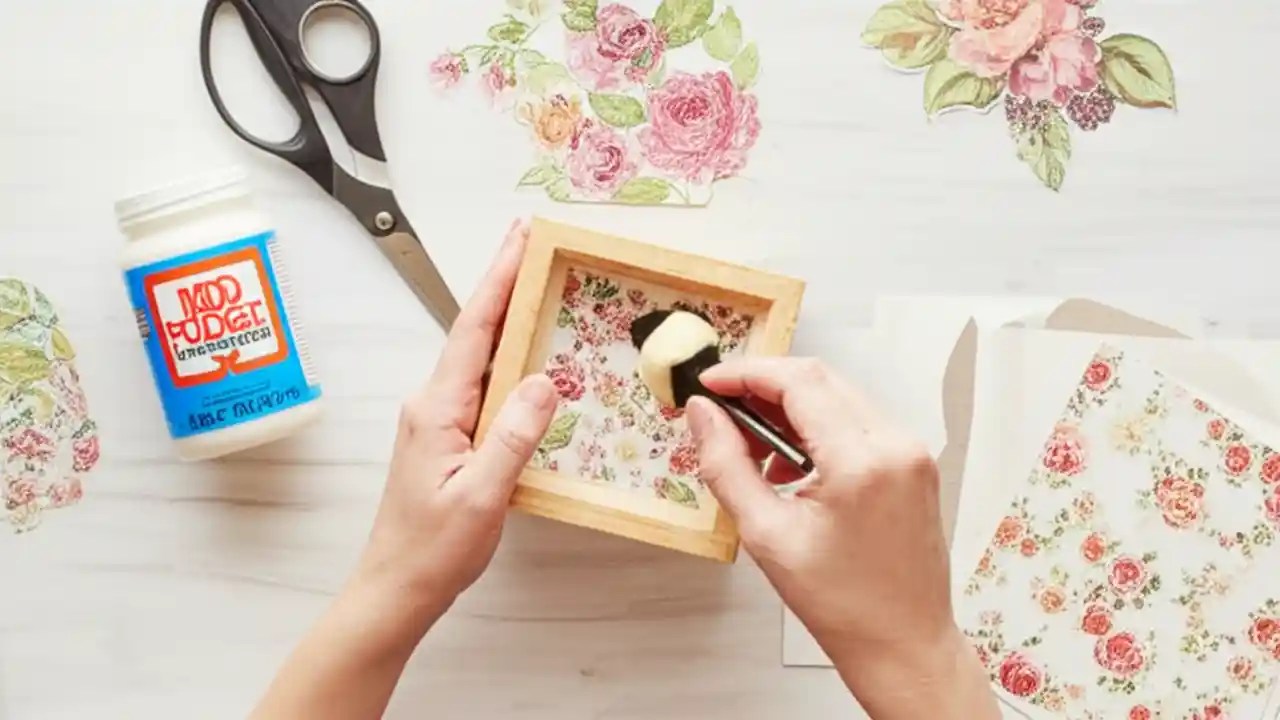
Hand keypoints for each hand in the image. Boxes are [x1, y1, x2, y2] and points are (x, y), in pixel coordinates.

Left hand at [354, 220, 556, 624]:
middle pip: (475, 332)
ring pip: (478, 358)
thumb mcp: (483, 494)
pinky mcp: (446, 438)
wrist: (395, 588)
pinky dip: (506, 360)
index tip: (521, 240)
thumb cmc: (433, 549)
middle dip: (504, 285)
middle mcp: (433, 404)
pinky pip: (482, 386)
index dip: (499, 281)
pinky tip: (528, 359)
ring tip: (536, 286)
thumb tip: (544, 380)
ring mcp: (437, 420)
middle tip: (533, 244)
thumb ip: (513, 435)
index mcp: (438, 408)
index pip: (474, 331)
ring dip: (506, 320)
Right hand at [685, 358, 997, 719]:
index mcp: (861, 462)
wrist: (903, 643)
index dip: (746, 374)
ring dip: (791, 407)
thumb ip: (726, 465)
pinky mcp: (914, 462)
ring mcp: (911, 451)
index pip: (798, 382)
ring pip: (840, 395)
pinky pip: (858, 421)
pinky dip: (819, 427)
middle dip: (765, 386)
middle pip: (820, 379)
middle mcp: (895, 445)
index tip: (710, 383)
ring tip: (754, 449)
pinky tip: (791, 465)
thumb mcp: (767, 535)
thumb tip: (702, 414)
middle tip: (723, 409)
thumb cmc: (842, 603)